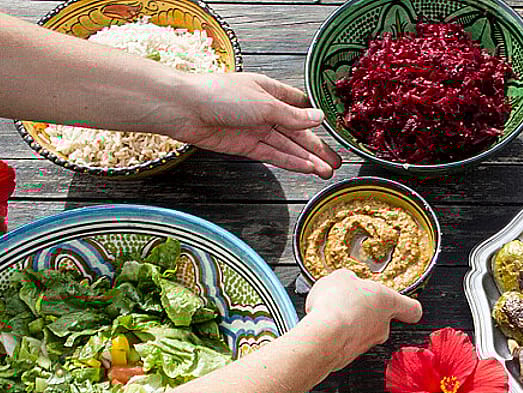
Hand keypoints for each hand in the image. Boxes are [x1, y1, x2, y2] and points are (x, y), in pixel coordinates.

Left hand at [163, 72, 342, 177]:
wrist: (186, 109)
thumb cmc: (220, 95)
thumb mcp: (265, 103)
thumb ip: (293, 116)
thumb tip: (318, 118)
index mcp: (270, 91)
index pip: (299, 105)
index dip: (315, 119)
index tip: (332, 132)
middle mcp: (265, 111)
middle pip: (297, 132)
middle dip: (317, 147)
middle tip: (336, 162)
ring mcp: (255, 130)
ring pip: (288, 147)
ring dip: (307, 159)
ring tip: (326, 171)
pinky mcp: (246, 146)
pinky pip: (274, 155)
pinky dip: (291, 162)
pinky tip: (307, 168)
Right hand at [301, 270, 422, 371]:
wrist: (323, 337)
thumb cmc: (337, 306)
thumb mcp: (342, 277)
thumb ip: (350, 280)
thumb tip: (347, 283)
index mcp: (388, 301)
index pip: (412, 309)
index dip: (408, 307)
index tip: (405, 305)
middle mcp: (382, 326)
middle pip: (381, 319)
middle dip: (365, 310)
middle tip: (349, 301)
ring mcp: (367, 344)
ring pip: (361, 331)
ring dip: (347, 322)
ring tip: (329, 312)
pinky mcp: (350, 356)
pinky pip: (344, 342)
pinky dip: (334, 334)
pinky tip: (322, 325)